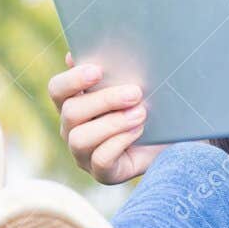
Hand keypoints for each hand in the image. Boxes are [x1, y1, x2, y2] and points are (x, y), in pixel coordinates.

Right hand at [48, 50, 168, 184]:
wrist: (171, 140)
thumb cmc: (147, 108)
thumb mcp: (133, 86)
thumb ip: (113, 69)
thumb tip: (81, 54)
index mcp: (73, 103)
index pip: (57, 89)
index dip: (73, 79)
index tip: (98, 70)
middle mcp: (72, 129)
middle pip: (70, 112)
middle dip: (104, 100)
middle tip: (135, 92)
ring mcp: (83, 154)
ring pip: (80, 138)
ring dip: (112, 123)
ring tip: (140, 114)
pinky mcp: (101, 173)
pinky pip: (100, 160)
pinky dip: (119, 143)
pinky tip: (138, 131)